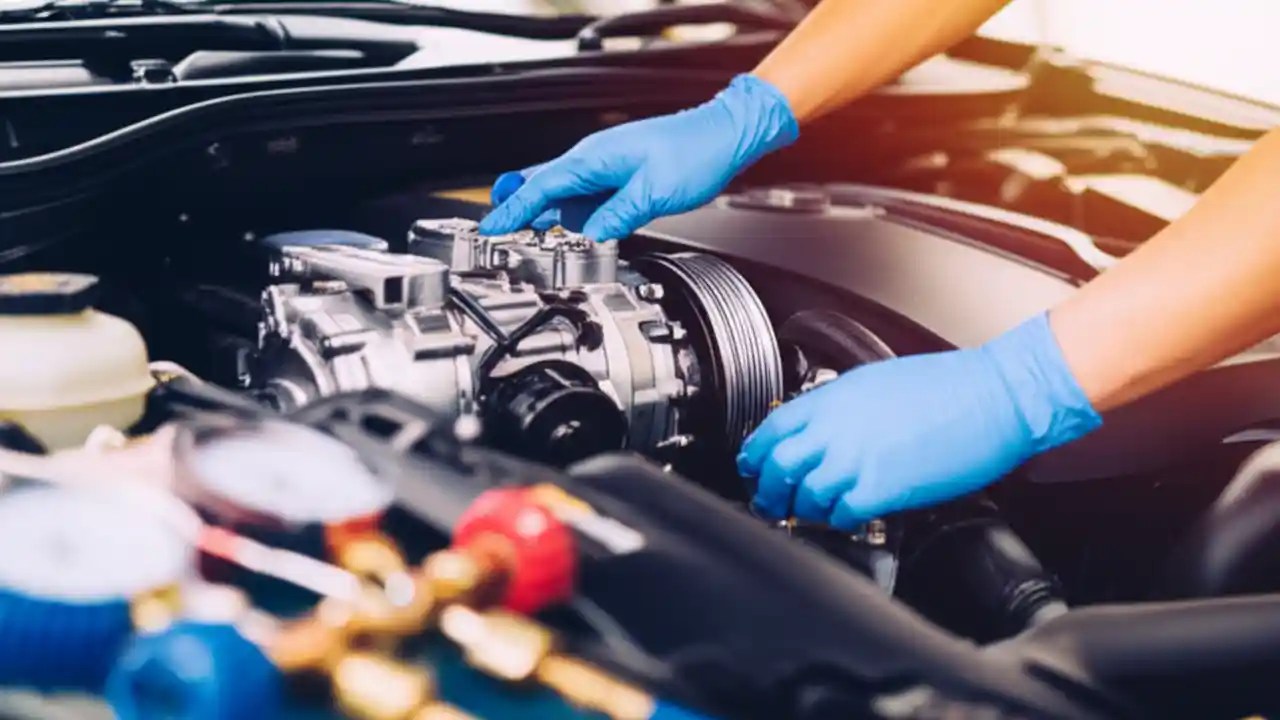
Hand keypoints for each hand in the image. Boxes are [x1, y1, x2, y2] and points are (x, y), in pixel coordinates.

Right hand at [479, 74, 798, 241]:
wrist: (722, 136)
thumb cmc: (694, 154)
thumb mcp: (652, 194)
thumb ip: (616, 217)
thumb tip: (591, 236)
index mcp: (593, 160)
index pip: (540, 188)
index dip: (513, 211)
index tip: (491, 229)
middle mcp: (593, 160)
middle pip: (542, 187)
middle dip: (519, 210)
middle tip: (499, 234)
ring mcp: (605, 167)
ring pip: (563, 194)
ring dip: (548, 216)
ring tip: (531, 240)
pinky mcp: (619, 176)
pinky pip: (585, 197)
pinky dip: (574, 215)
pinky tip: (575, 230)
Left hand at [739, 313, 1100, 528]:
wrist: (994, 397)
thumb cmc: (948, 386)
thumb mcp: (876, 381)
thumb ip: (840, 406)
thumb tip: (823, 427)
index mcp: (831, 397)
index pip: (771, 429)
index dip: (755, 454)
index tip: (753, 467)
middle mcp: (835, 428)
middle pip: (776, 466)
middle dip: (767, 489)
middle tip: (768, 500)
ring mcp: (855, 460)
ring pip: (803, 495)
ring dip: (803, 508)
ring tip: (809, 513)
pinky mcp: (881, 489)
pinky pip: (840, 515)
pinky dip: (838, 520)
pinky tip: (848, 517)